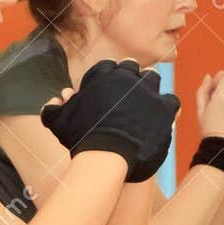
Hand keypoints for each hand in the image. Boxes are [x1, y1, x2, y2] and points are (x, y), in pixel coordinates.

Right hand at [41, 59, 180, 183]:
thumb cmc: (81, 139)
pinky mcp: (164, 107)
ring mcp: (147, 91)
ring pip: (153, 80)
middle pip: (133, 69)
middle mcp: (127, 77)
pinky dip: (167, 108)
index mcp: (104, 75)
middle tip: (130, 94)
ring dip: (150, 89)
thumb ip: (53, 110)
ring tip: (147, 103)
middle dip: (131, 79)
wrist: (105, 156)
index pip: (110, 67)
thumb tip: (52, 103)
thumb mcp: (60, 122)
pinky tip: (162, 117)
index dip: (111, 77)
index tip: (111, 88)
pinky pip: (171, 100)